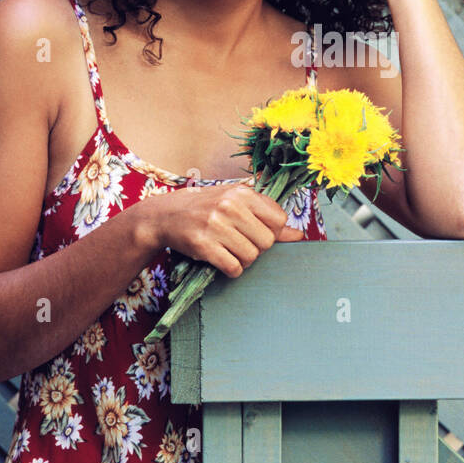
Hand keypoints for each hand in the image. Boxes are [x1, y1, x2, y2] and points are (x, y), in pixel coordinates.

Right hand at [130, 184, 302, 277]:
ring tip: (229, 251)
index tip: (256, 232)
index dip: (272, 232)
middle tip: (240, 243)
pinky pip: (233, 267)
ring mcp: (216, 225)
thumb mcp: (236, 204)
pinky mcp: (204, 245)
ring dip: (243, 260)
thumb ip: (267, 217)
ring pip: (251, 256)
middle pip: (267, 242)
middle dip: (257, 248)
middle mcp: (230, 206)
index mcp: (242, 192)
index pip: (279, 220)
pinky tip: (222, 260)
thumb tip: (299, 235)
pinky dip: (231, 270)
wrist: (164, 215)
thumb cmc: (205, 208)